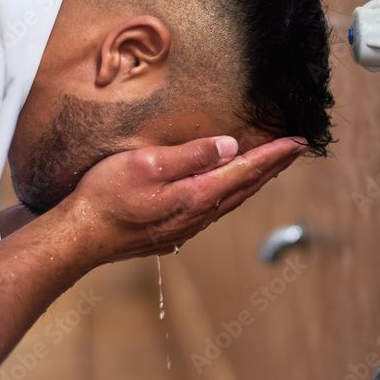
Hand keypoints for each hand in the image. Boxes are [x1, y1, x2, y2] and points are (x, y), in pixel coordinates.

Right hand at [62, 135, 307, 263]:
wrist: (79, 238)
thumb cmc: (106, 198)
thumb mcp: (148, 163)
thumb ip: (192, 155)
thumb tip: (231, 147)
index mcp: (198, 195)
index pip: (247, 170)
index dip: (276, 155)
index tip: (300, 142)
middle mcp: (199, 214)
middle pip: (247, 186)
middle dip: (274, 166)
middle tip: (296, 149)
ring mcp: (186, 225)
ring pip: (232, 199)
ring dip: (255, 179)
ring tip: (271, 165)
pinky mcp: (172, 230)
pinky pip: (214, 207)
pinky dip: (232, 191)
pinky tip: (228, 188)